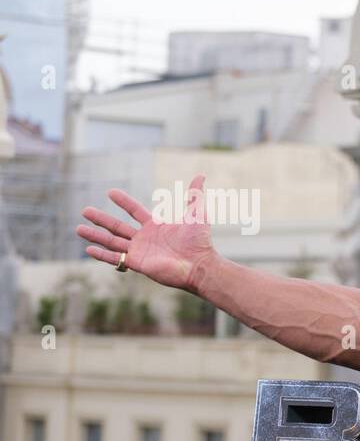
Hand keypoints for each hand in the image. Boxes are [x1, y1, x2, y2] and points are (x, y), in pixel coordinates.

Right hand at [77, 174, 219, 292]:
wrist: (199, 264)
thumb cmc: (199, 241)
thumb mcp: (195, 214)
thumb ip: (194, 196)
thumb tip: (200, 175)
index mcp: (156, 226)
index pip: (135, 211)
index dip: (124, 202)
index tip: (110, 192)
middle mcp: (145, 238)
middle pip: (118, 227)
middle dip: (100, 219)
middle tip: (84, 210)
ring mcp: (140, 251)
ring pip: (112, 242)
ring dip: (95, 235)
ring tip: (78, 229)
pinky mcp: (137, 263)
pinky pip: (115, 259)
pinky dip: (101, 255)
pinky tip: (88, 249)